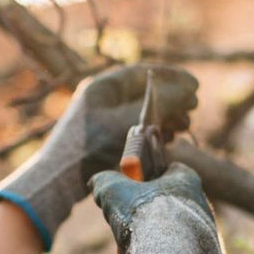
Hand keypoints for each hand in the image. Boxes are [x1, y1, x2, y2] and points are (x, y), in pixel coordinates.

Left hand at [0, 64, 198, 250]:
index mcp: (103, 87)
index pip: (143, 74)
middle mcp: (104, 99)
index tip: (195, 84)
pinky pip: (136, 129)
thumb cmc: (91, 147)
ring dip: (166, 116)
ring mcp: (104, 119)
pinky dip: (155, 131)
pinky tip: (169, 139)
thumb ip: (161, 104)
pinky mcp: (106, 140)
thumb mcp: (129, 122)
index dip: (172, 77)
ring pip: (143, 112)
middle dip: (172, 99)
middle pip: (144, 92)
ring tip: (185, 125)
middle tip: (194, 106)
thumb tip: (188, 89)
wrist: (59, 180)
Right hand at [88, 162, 224, 253]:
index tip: (134, 188)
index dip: (150, 177)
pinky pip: (187, 253)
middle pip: (173, 202)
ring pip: (179, 229)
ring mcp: (209, 230)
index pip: (171, 169)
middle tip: (133, 225)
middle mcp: (203, 202)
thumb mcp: (113, 192)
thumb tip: (96, 181)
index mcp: (186, 180)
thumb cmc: (144, 218)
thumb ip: (104, 181)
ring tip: (140, 249)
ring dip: (160, 237)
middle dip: (153, 212)